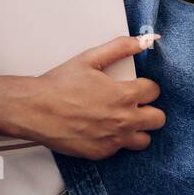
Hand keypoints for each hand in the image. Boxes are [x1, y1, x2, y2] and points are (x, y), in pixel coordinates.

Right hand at [18, 35, 164, 159]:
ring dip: (138, 129)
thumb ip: (119, 48)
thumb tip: (141, 41)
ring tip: (124, 120)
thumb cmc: (59, 85)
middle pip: (158, 119)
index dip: (146, 86)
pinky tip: (103, 129)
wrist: (36, 110)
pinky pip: (120, 149)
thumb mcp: (90, 58)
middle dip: (150, 109)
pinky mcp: (101, 153)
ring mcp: (113, 139)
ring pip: (144, 140)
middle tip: (135, 104)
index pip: (154, 92)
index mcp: (123, 95)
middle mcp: (123, 120)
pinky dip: (116, 140)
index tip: (138, 86)